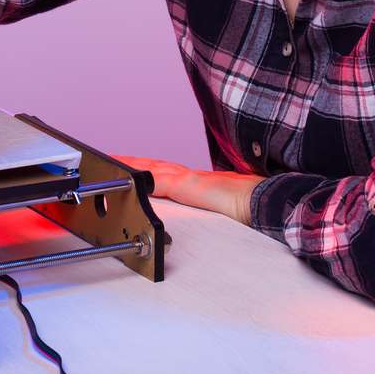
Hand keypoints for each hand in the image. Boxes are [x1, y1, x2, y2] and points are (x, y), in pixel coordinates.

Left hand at [115, 153, 262, 225]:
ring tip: (111, 161)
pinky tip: (129, 176)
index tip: (129, 165)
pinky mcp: (187, 184)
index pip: (163, 172)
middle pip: (152, 166)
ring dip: (131, 165)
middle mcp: (189, 176)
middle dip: (131, 163)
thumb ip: (210, 209)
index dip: (145, 168)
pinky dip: (143, 176)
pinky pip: (159, 180)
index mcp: (196, 182)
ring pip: (151, 169)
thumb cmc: (249, 206)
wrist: (264, 200)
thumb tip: (210, 215)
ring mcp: (187, 178)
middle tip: (110, 158)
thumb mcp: (222, 209)